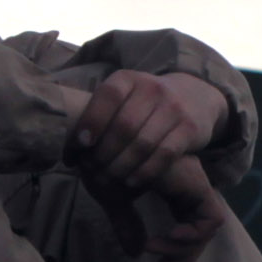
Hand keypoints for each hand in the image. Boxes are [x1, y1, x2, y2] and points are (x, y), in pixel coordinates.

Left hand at [68, 69, 229, 187]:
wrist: (193, 97)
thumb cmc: (145, 104)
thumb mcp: (124, 96)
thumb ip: (100, 114)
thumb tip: (68, 151)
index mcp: (129, 78)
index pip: (108, 96)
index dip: (92, 120)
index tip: (81, 145)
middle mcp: (153, 89)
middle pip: (124, 125)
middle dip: (104, 152)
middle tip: (93, 171)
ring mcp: (174, 108)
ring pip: (143, 143)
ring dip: (122, 166)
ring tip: (109, 179)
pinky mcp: (190, 129)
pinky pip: (164, 154)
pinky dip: (145, 172)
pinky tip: (131, 182)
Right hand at [80, 149, 230, 261]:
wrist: (95, 139)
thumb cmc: (98, 161)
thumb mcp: (113, 199)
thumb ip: (128, 225)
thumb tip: (135, 254)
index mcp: (171, 187)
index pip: (189, 227)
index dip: (182, 252)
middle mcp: (186, 185)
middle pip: (201, 232)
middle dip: (185, 257)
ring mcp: (193, 183)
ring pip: (208, 229)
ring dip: (186, 250)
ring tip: (155, 252)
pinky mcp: (196, 184)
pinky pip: (211, 220)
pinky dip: (195, 235)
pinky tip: (171, 237)